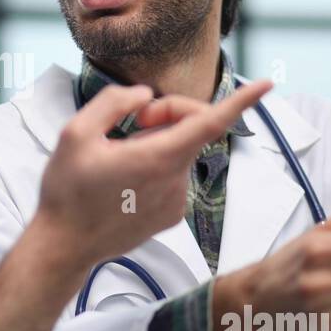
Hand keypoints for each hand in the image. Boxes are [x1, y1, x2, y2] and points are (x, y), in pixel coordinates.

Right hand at [32, 79, 273, 273]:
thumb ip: (114, 103)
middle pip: (190, 131)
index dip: (241, 101)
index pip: (210, 123)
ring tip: (118, 158)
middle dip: (168, 115)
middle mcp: (174, 181)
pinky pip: (172, 176)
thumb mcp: (75, 133)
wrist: (64, 245)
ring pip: (178, 153)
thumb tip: (144, 97)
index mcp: (156, 158)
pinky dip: (155, 167)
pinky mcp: (171, 215)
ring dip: (156, 144)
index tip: (266, 84)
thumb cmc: (66, 192)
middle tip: (133, 120)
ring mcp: (176, 202)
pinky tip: (124, 180)